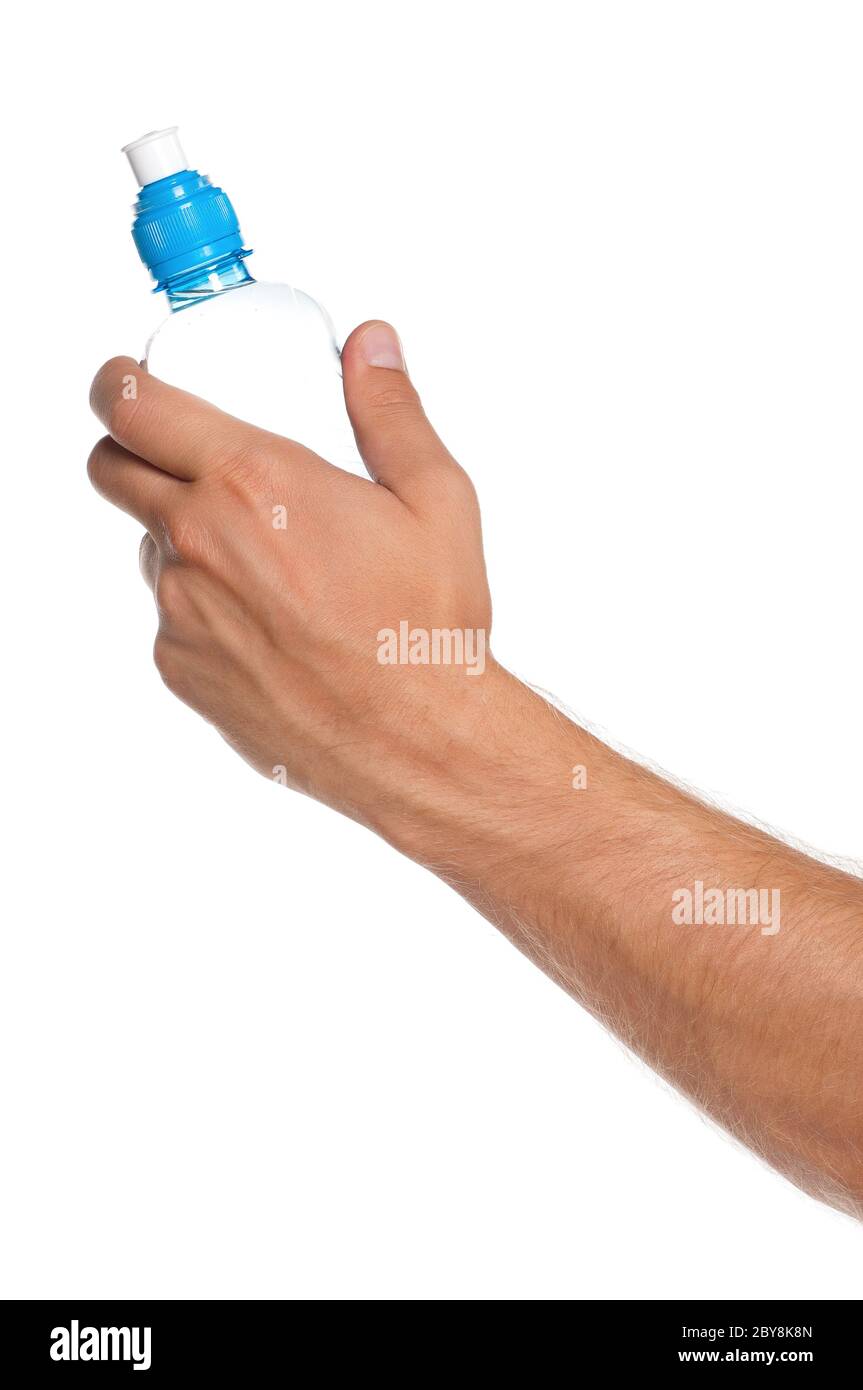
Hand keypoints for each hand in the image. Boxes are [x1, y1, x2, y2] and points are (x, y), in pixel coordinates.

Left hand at [88, 322, 494, 833]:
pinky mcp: (180, 667)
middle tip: (184, 460)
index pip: (132, 405)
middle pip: (113, 469)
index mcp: (252, 481)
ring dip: (184, 539)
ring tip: (266, 564)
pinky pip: (173, 617)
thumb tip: (372, 348)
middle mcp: (198, 541)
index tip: (126, 382)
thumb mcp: (433, 499)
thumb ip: (391, 412)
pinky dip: (205, 609)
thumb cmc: (425, 625)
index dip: (118, 383)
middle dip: (133, 451)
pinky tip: (271, 626)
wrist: (416, 740)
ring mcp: (181, 610)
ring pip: (150, 549)